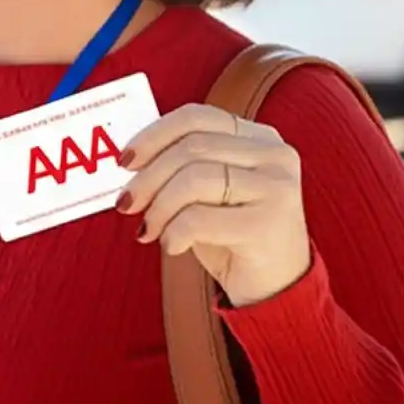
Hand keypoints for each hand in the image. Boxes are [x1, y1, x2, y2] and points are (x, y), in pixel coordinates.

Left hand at [116, 104, 309, 306]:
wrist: (277, 286)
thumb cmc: (234, 235)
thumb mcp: (209, 192)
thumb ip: (183, 166)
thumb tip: (129, 159)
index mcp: (259, 137)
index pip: (196, 117)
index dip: (154, 135)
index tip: (125, 160)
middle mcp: (274, 155)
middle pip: (191, 148)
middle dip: (148, 178)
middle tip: (126, 203)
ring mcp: (275, 188)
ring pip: (193, 180)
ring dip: (159, 208)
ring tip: (150, 229)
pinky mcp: (267, 224)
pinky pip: (198, 219)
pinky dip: (173, 233)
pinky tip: (173, 246)